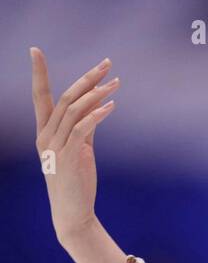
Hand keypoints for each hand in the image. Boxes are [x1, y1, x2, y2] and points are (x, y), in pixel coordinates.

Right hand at [30, 48, 119, 244]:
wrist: (72, 212)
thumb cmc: (76, 181)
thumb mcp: (79, 150)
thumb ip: (84, 129)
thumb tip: (96, 108)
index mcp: (44, 132)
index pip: (40, 96)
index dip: (38, 73)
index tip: (35, 51)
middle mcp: (46, 136)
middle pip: (64, 98)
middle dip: (86, 78)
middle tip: (106, 63)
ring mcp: (56, 146)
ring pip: (73, 110)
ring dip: (96, 94)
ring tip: (116, 83)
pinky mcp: (69, 157)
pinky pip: (82, 129)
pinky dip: (96, 115)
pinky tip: (111, 106)